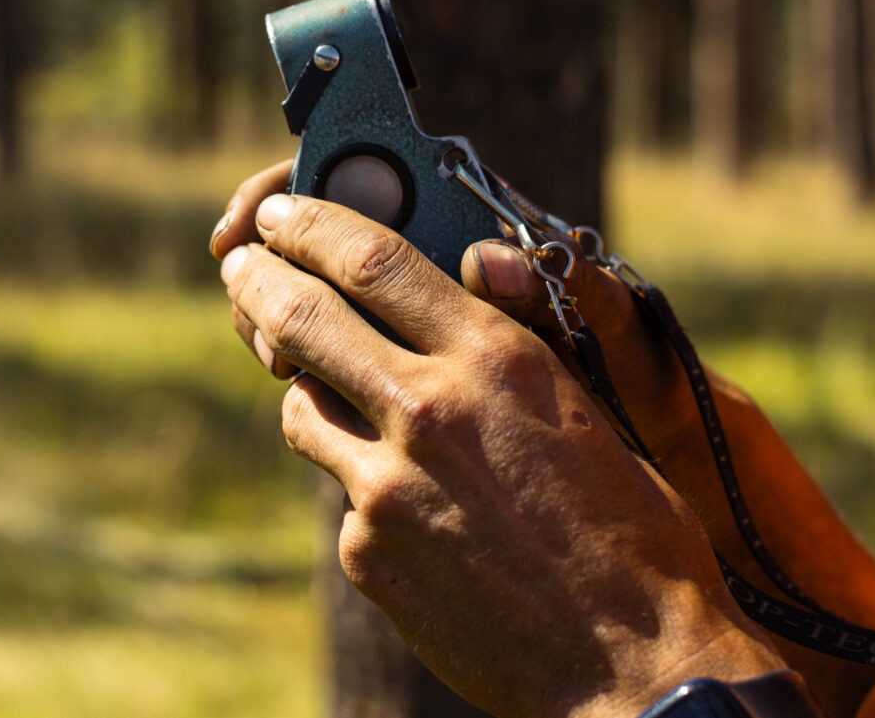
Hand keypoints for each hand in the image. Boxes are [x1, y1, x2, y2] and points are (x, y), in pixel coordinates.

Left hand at [216, 190, 782, 717]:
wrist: (633, 661)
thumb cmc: (632, 530)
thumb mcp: (579, 408)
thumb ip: (506, 345)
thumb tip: (462, 282)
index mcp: (495, 358)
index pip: (372, 260)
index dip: (312, 225)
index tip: (281, 213)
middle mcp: (430, 409)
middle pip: (302, 318)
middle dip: (258, 280)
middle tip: (241, 264)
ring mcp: (388, 486)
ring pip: (303, 406)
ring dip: (305, 384)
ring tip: (315, 378)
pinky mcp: (368, 553)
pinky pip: (340, 491)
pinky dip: (357, 478)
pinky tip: (400, 496)